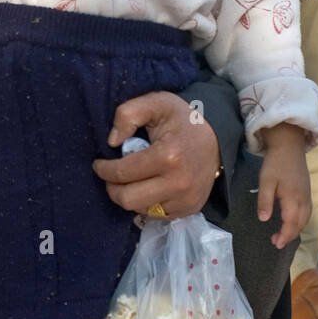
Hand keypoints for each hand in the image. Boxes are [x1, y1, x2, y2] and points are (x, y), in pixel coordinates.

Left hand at [92, 91, 220, 217]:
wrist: (218, 137)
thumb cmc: (182, 119)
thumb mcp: (156, 103)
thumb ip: (128, 114)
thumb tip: (112, 142)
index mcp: (168, 156)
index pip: (122, 173)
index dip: (104, 169)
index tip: (99, 164)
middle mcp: (179, 183)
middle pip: (127, 199)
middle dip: (112, 188)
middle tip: (111, 176)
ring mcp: (186, 200)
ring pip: (139, 209)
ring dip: (129, 195)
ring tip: (132, 178)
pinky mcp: (189, 209)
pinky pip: (155, 215)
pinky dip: (145, 203)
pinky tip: (148, 187)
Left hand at [257, 123, 311, 248]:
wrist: (289, 146)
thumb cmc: (275, 163)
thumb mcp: (265, 181)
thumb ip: (264, 201)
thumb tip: (264, 219)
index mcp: (293, 198)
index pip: (291, 223)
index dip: (285, 235)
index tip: (276, 243)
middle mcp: (303, 199)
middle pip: (300, 223)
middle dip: (289, 235)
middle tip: (276, 242)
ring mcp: (307, 195)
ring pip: (305, 218)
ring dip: (296, 229)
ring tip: (283, 235)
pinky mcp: (306, 191)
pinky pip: (307, 211)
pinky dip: (300, 221)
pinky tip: (293, 222)